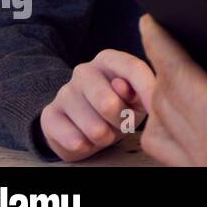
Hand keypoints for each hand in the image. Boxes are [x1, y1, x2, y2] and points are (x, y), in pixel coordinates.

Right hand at [39, 49, 153, 161]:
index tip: (156, 109)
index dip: (147, 90)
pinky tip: (86, 139)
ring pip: (93, 128)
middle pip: (109, 104)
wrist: (86, 125)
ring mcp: (64, 92)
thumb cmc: (121, 107)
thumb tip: (125, 88)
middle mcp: (84, 70)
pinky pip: (73, 141)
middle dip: (121, 122)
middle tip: (122, 124)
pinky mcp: (49, 115)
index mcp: (109, 60)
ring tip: (104, 130)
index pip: (132, 68)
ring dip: (104, 137)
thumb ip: (140, 89)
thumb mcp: (138, 98)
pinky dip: (86, 147)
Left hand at [138, 0, 206, 165]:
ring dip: (161, 101)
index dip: (161, 44)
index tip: (153, 22)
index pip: (176, 78)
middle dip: (159, 66)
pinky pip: (176, 155)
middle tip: (162, 37)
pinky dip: (173, 127)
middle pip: (163, 105)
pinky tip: (190, 106)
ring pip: (160, 135)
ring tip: (171, 69)